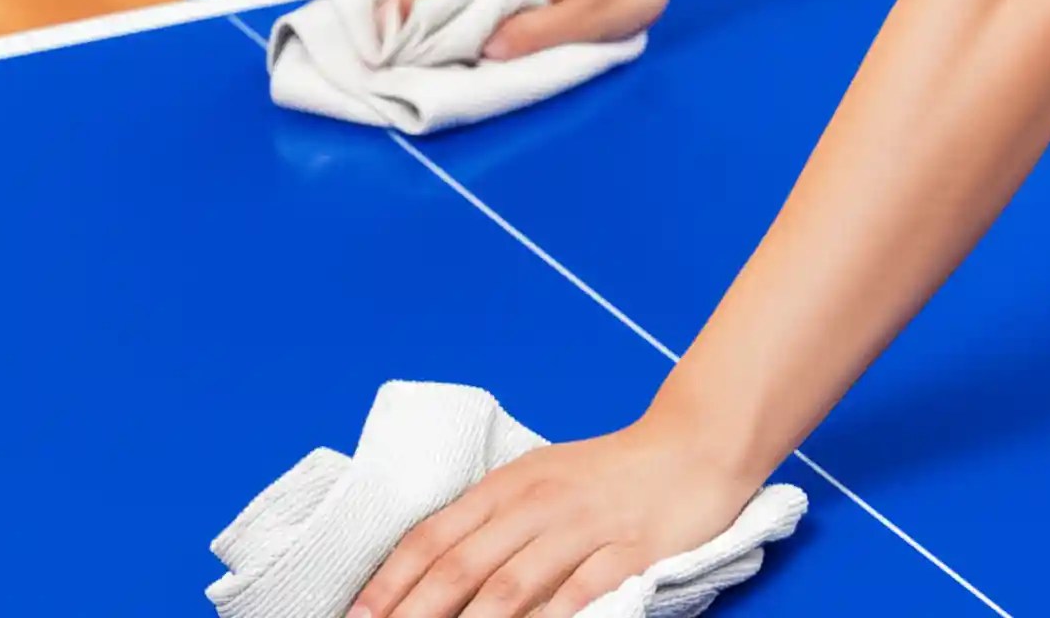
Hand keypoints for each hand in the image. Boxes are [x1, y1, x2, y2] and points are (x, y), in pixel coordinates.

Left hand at [349, 417, 760, 617]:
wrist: (691, 447)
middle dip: (414, 614)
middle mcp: (537, 504)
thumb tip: (434, 571)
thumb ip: (493, 520)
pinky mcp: (630, 552)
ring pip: (511, 587)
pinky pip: (580, 595)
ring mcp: (583, 528)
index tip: (357, 616)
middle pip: (461, 567)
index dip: (391, 581)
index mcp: (508, 485)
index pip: (434, 536)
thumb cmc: (607, 473)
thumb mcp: (539, 480)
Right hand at [382, 0, 675, 59]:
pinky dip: (444, 22)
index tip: (379, 61)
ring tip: (415, 70)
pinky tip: (452, 50)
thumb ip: (534, 34)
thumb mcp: (585, 18)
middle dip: (392, 30)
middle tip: (389, 74)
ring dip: (417, 29)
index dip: (385, 21)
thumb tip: (488, 52)